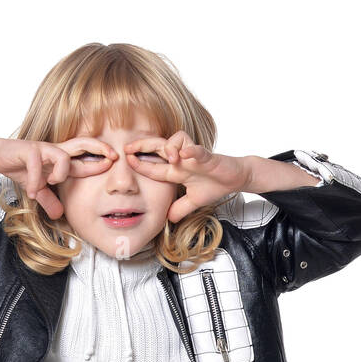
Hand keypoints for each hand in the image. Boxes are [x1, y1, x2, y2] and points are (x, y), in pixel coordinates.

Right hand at [0, 136, 118, 217]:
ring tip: (51, 184)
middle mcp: (55, 151)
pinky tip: (32, 192)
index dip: (99, 160)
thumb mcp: (38, 189)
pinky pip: (37, 165)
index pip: (84, 158)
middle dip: (98, 148)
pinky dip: (36, 181)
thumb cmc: (20, 168)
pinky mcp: (28, 150)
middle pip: (82, 143)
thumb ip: (49, 200)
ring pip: (63, 157)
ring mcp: (43, 149)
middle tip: (111, 158)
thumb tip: (58, 215)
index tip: (113, 163)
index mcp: (60, 159)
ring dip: (60, 174)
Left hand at [122, 131, 248, 222]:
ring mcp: (193, 156)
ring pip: (176, 142)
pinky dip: (191, 150)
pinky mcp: (207, 156)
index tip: (126, 161)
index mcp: (177, 171)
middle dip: (143, 146)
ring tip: (171, 158)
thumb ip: (180, 209)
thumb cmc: (215, 185)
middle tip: (128, 148)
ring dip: (169, 147)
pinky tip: (184, 154)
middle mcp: (181, 160)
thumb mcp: (194, 202)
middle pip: (159, 148)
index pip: (154, 166)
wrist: (235, 179)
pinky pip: (197, 149)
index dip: (140, 164)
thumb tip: (168, 220)